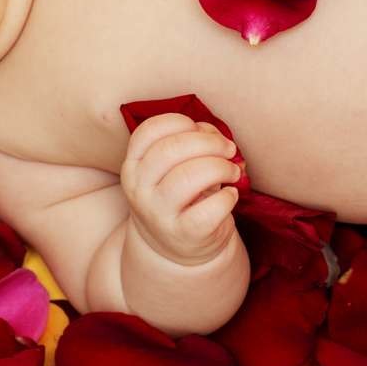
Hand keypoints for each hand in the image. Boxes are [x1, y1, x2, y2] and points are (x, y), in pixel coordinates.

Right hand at [120, 113, 241, 266]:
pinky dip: (228, 197)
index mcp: (134, 165)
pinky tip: (230, 195)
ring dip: (220, 167)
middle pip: (171, 149)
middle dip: (209, 143)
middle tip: (228, 150)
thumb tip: (218, 138)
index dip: (181, 122)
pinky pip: (209, 209)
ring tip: (232, 172)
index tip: (201, 130)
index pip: (150, 131)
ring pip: (188, 176)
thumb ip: (194, 141)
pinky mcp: (183, 234)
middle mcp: (139, 189)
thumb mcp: (177, 164)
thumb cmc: (183, 192)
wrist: (180, 242)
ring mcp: (158, 213)